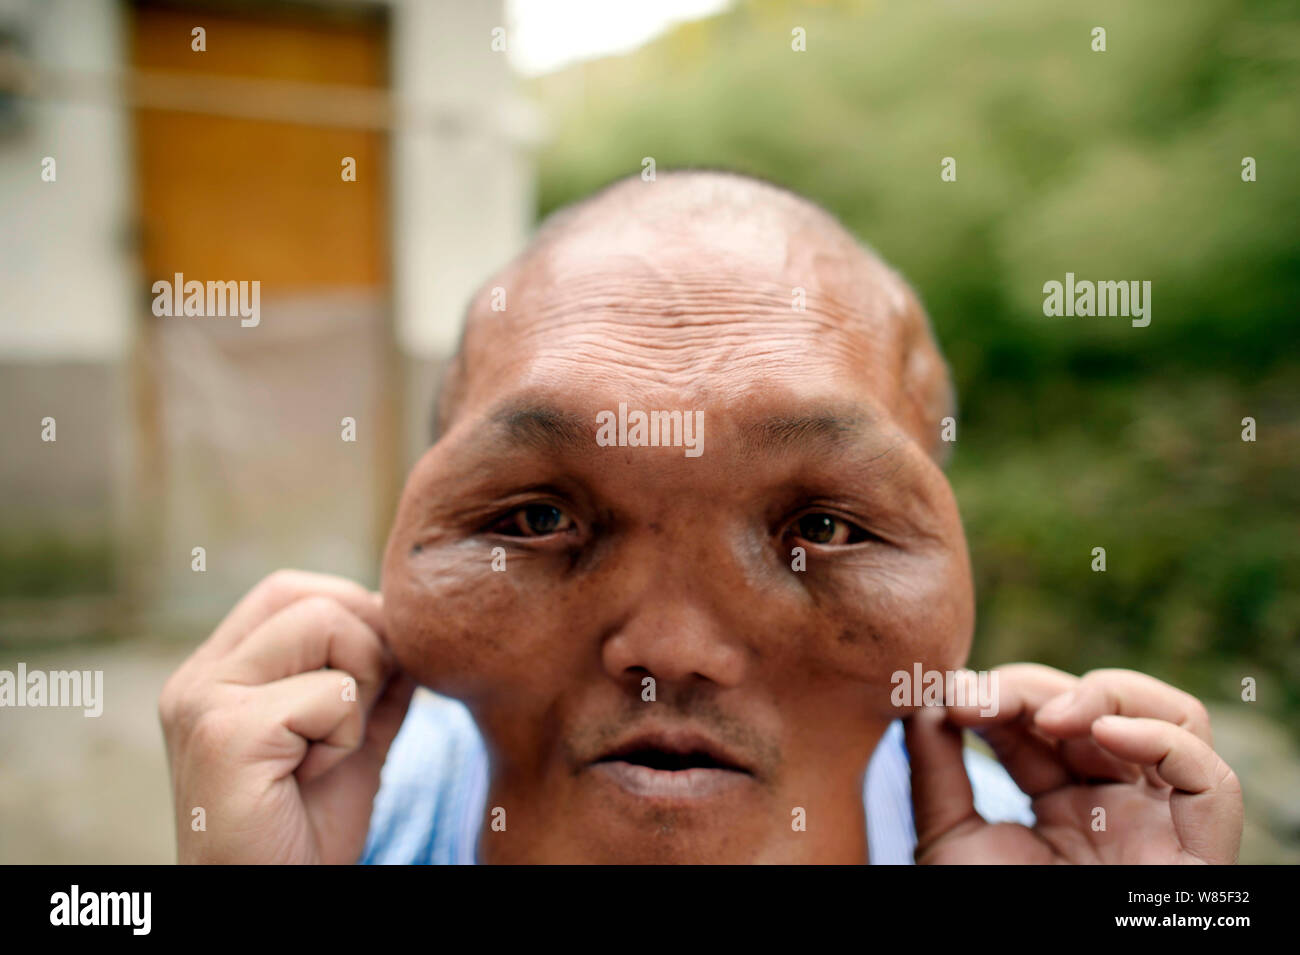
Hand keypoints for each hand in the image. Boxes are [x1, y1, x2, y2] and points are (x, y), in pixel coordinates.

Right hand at [159, 570, 415, 863]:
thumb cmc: (307, 829)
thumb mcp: (352, 736)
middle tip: (354, 717)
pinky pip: (332, 691)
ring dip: (357, 689)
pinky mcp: (225, 733)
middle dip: (363, 643)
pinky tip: (311, 776)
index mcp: (218, 671)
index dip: (353, 617)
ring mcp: (203, 701)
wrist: (275, 900)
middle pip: (308, 596)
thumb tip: (408, 624)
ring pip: (324, 623)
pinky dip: (346, 734)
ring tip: (326, 750)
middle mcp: (198, 677)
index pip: (291, 591)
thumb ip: (373, 679)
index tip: (371, 682)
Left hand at [903, 664, 1242, 863]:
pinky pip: (1210, 780)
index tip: (949, 697)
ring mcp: (1160, 827)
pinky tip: (1100, 731)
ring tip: (1045, 715)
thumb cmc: (988, 926)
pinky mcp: (1199, 855)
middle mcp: (1118, 810)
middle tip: (979, 700)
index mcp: (1062, 807)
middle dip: (1035, 689)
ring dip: (1106, 694)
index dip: (1001, 694)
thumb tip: (922, 702)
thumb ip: (936, 771)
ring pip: (1174, 719)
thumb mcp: (949, 840)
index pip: (1044, 721)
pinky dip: (1162, 737)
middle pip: (1101, 709)